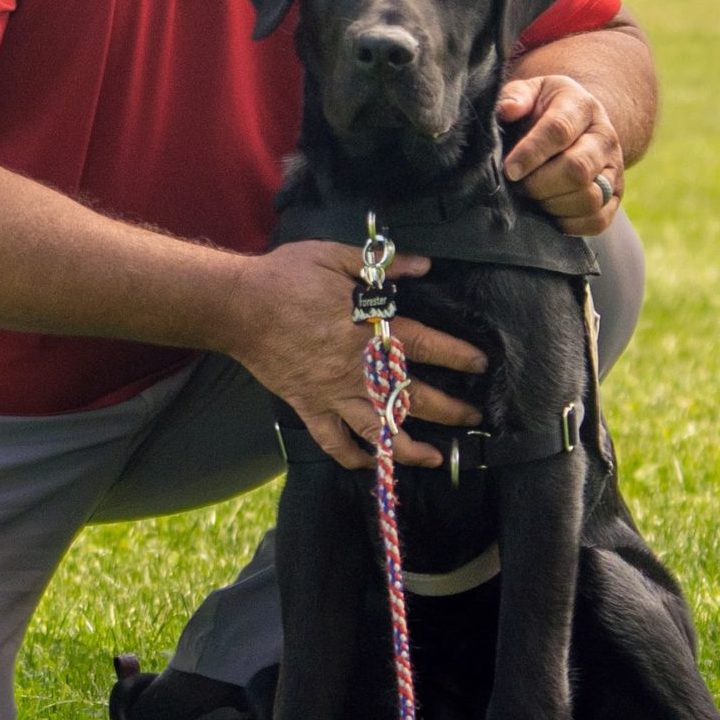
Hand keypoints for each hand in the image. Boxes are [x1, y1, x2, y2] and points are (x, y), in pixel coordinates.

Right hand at [229, 240, 486, 469]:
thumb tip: (424, 265)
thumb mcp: (335, 256)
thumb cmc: (286, 276)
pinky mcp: (309, 407)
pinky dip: (354, 457)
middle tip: (473, 417)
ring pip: (378, 430)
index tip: (481, 365)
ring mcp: (332, 393)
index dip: (457, 356)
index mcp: (369, 330)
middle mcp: (357, 368)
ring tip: (435, 457)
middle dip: (449, 409)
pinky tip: (373, 463)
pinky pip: (334, 442)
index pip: (425, 346)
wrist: (239, 306)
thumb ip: (381, 264)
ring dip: (410, 447)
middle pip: (412, 396)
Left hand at [497, 75, 622, 236]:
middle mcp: (605, 137)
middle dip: (539, 184)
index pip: (559, 130)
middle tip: (519, 185)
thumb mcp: (530, 92)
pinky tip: (550, 212)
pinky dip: (569, 224)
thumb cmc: (543, 110)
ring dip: (553, 205)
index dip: (531, 153)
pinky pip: (598, 221)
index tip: (509, 170)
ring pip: (590, 198)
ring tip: (533, 197)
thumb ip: (516, 96)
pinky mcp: (616, 196)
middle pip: (577, 169)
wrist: (576, 126)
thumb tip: (507, 110)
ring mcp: (614, 168)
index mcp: (582, 106)